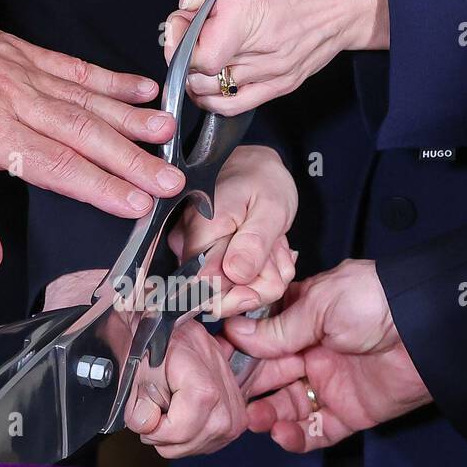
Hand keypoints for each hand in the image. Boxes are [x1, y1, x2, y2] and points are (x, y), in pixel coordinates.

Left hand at [0, 20, 185, 268]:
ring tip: (170, 135)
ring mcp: (18, 70)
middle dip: (131, 159)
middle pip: (82, 132)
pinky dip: (111, 79)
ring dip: (132, 117)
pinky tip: (143, 88)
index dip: (98, 186)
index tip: (135, 204)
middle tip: (171, 179)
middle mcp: (9, 97)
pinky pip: (74, 66)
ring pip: (86, 98)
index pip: (53, 165)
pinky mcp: (21, 52)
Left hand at [124, 320, 246, 457]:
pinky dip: (190, 436)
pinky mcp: (237, 415)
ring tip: (168, 410)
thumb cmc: (148, 340)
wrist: (164, 324)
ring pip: (201, 446)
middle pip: (193, 440)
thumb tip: (147, 423)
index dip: (157, 429)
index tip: (146, 416)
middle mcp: (225, 389)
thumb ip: (136, 401)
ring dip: (176, 438)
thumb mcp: (133, 366)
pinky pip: (209, 442)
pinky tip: (181, 416)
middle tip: (154, 411)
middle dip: (164, 435)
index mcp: (202, 371)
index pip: (183, 427)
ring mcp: (235, 404)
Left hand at [163, 0, 387, 113]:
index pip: (197, 55)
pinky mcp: (281, 85)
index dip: (178, 41)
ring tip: (210, 47)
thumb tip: (187, 0)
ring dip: (199, 74)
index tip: (184, 20)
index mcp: (247, 9)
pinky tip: (214, 77)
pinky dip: (215, 97)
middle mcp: (260, 48)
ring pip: (213, 92)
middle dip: (186, 52)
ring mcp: (272, 72)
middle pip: (200, 73)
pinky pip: (235, 105)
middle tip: (196, 29)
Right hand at [168, 144, 297, 316]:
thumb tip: (235, 275)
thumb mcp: (271, 208)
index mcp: (201, 231)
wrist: (253, 168)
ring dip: (263, 275)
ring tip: (273, 245)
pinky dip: (258, 273)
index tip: (268, 277)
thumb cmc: (261, 181)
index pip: (205, 288)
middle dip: (259, 284)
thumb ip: (254, 243)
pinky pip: (234, 284)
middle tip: (277, 252)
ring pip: (231, 293)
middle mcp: (188, 247)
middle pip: (219, 298)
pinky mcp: (205, 262)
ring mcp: (194, 256)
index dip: (239, 295)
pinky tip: (265, 250)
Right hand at [226, 259, 431, 451]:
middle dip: (247, 388)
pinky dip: (297, 437)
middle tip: (227, 398)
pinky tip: (282, 433)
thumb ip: (279, 328)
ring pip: (287, 407)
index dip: (238, 352)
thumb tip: (234, 332)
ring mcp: (329, 383)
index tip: (214, 362)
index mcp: (303, 319)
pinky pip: (317, 431)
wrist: (428, 329)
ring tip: (255, 420)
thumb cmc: (375, 302)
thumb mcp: (320, 305)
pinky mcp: (349, 412)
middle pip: (268, 377)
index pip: (261, 339)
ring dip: (267, 416)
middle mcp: (311, 352)